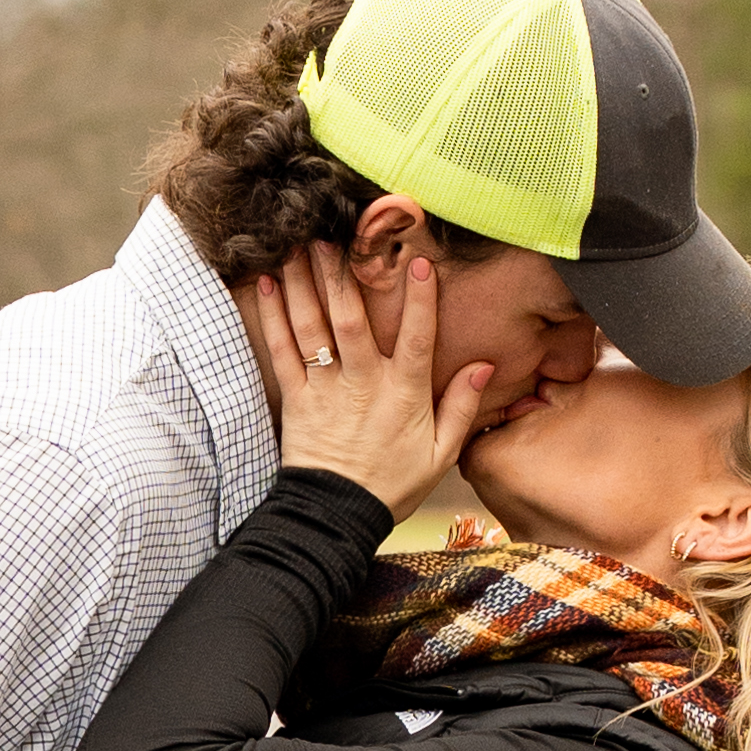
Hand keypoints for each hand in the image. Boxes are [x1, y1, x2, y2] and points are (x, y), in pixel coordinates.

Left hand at [248, 242, 490, 512]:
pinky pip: (283, 352)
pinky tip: (267, 284)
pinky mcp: (296, 400)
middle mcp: (364, 383)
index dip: (420, 300)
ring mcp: (327, 389)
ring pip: (314, 327)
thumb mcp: (440, 453)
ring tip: (297, 243)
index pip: (417, 337)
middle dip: (342, 273)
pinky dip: (273, 317)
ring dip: (304, 282)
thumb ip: (462, 407)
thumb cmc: (391, 485)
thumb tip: (483, 367)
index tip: (420, 263)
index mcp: (405, 393)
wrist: (337, 517)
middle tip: (332, 233)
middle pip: (352, 319)